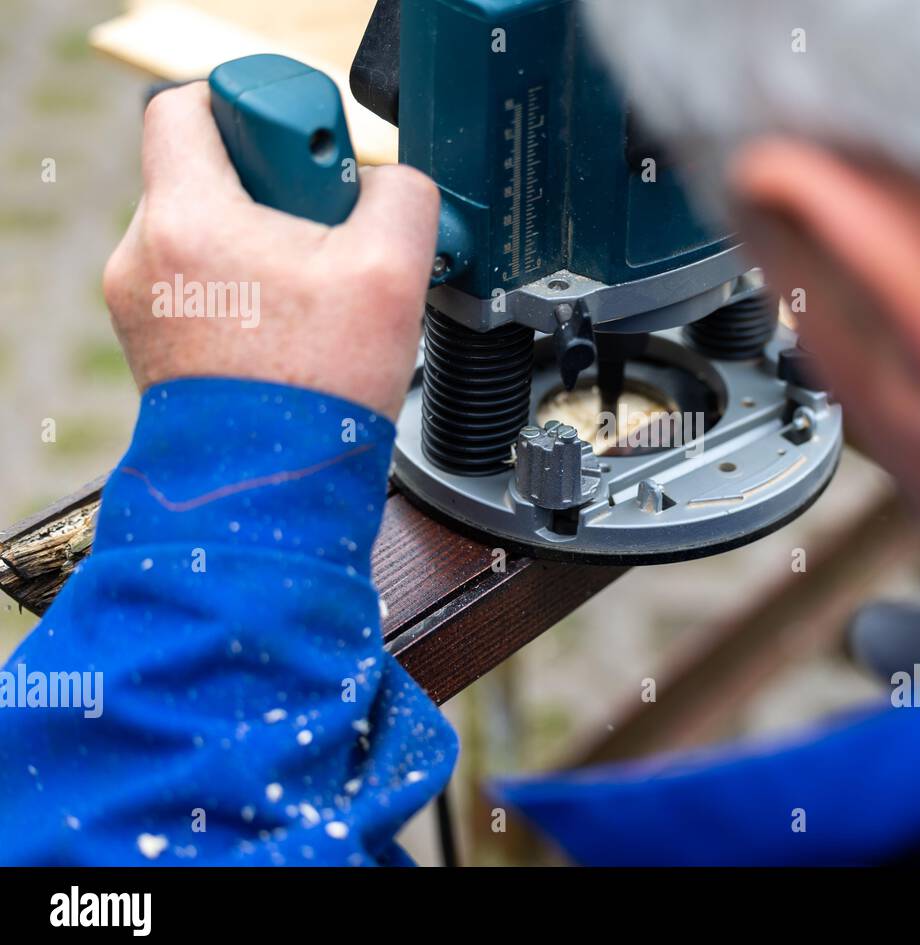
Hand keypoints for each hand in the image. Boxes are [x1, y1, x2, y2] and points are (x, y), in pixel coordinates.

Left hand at [102, 82, 438, 419]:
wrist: (271, 489)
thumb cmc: (315, 393)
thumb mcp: (392, 274)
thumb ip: (403, 198)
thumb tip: (394, 185)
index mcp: (187, 219)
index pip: (193, 105)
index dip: (261, 114)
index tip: (310, 160)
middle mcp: (146, 253)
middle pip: (213, 174)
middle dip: (277, 195)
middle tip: (324, 240)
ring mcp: (142, 299)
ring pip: (209, 231)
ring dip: (264, 247)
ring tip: (312, 298)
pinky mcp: (154, 337)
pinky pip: (201, 282)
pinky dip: (246, 290)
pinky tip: (290, 328)